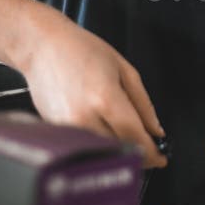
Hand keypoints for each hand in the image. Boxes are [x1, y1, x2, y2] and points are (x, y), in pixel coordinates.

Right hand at [16, 4, 166, 167]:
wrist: (42, 47)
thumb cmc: (81, 50)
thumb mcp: (124, 69)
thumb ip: (143, 103)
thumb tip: (156, 130)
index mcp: (105, 98)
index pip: (135, 137)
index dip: (151, 152)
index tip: (161, 158)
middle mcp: (84, 116)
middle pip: (118, 149)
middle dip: (137, 154)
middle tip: (148, 149)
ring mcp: (66, 126)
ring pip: (101, 152)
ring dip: (118, 151)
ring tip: (126, 138)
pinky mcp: (55, 130)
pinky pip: (83, 145)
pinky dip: (98, 144)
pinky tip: (103, 129)